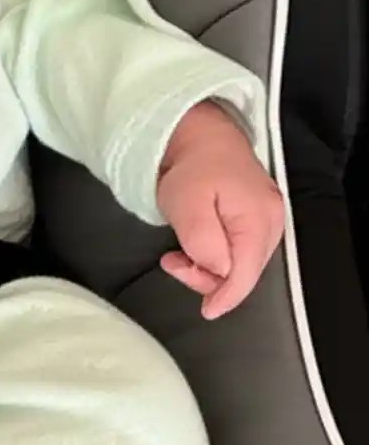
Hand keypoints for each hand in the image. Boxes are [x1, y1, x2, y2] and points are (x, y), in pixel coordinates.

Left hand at [156, 101, 284, 319]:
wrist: (201, 133)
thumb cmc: (190, 167)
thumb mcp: (185, 204)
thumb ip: (203, 241)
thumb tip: (218, 270)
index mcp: (257, 219)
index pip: (246, 273)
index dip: (226, 296)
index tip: (207, 311)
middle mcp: (271, 222)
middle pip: (246, 271)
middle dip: (209, 278)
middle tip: (173, 263)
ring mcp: (267, 218)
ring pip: (242, 262)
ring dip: (210, 267)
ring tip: (178, 253)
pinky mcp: (257, 215)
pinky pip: (240, 248)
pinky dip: (217, 255)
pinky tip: (195, 245)